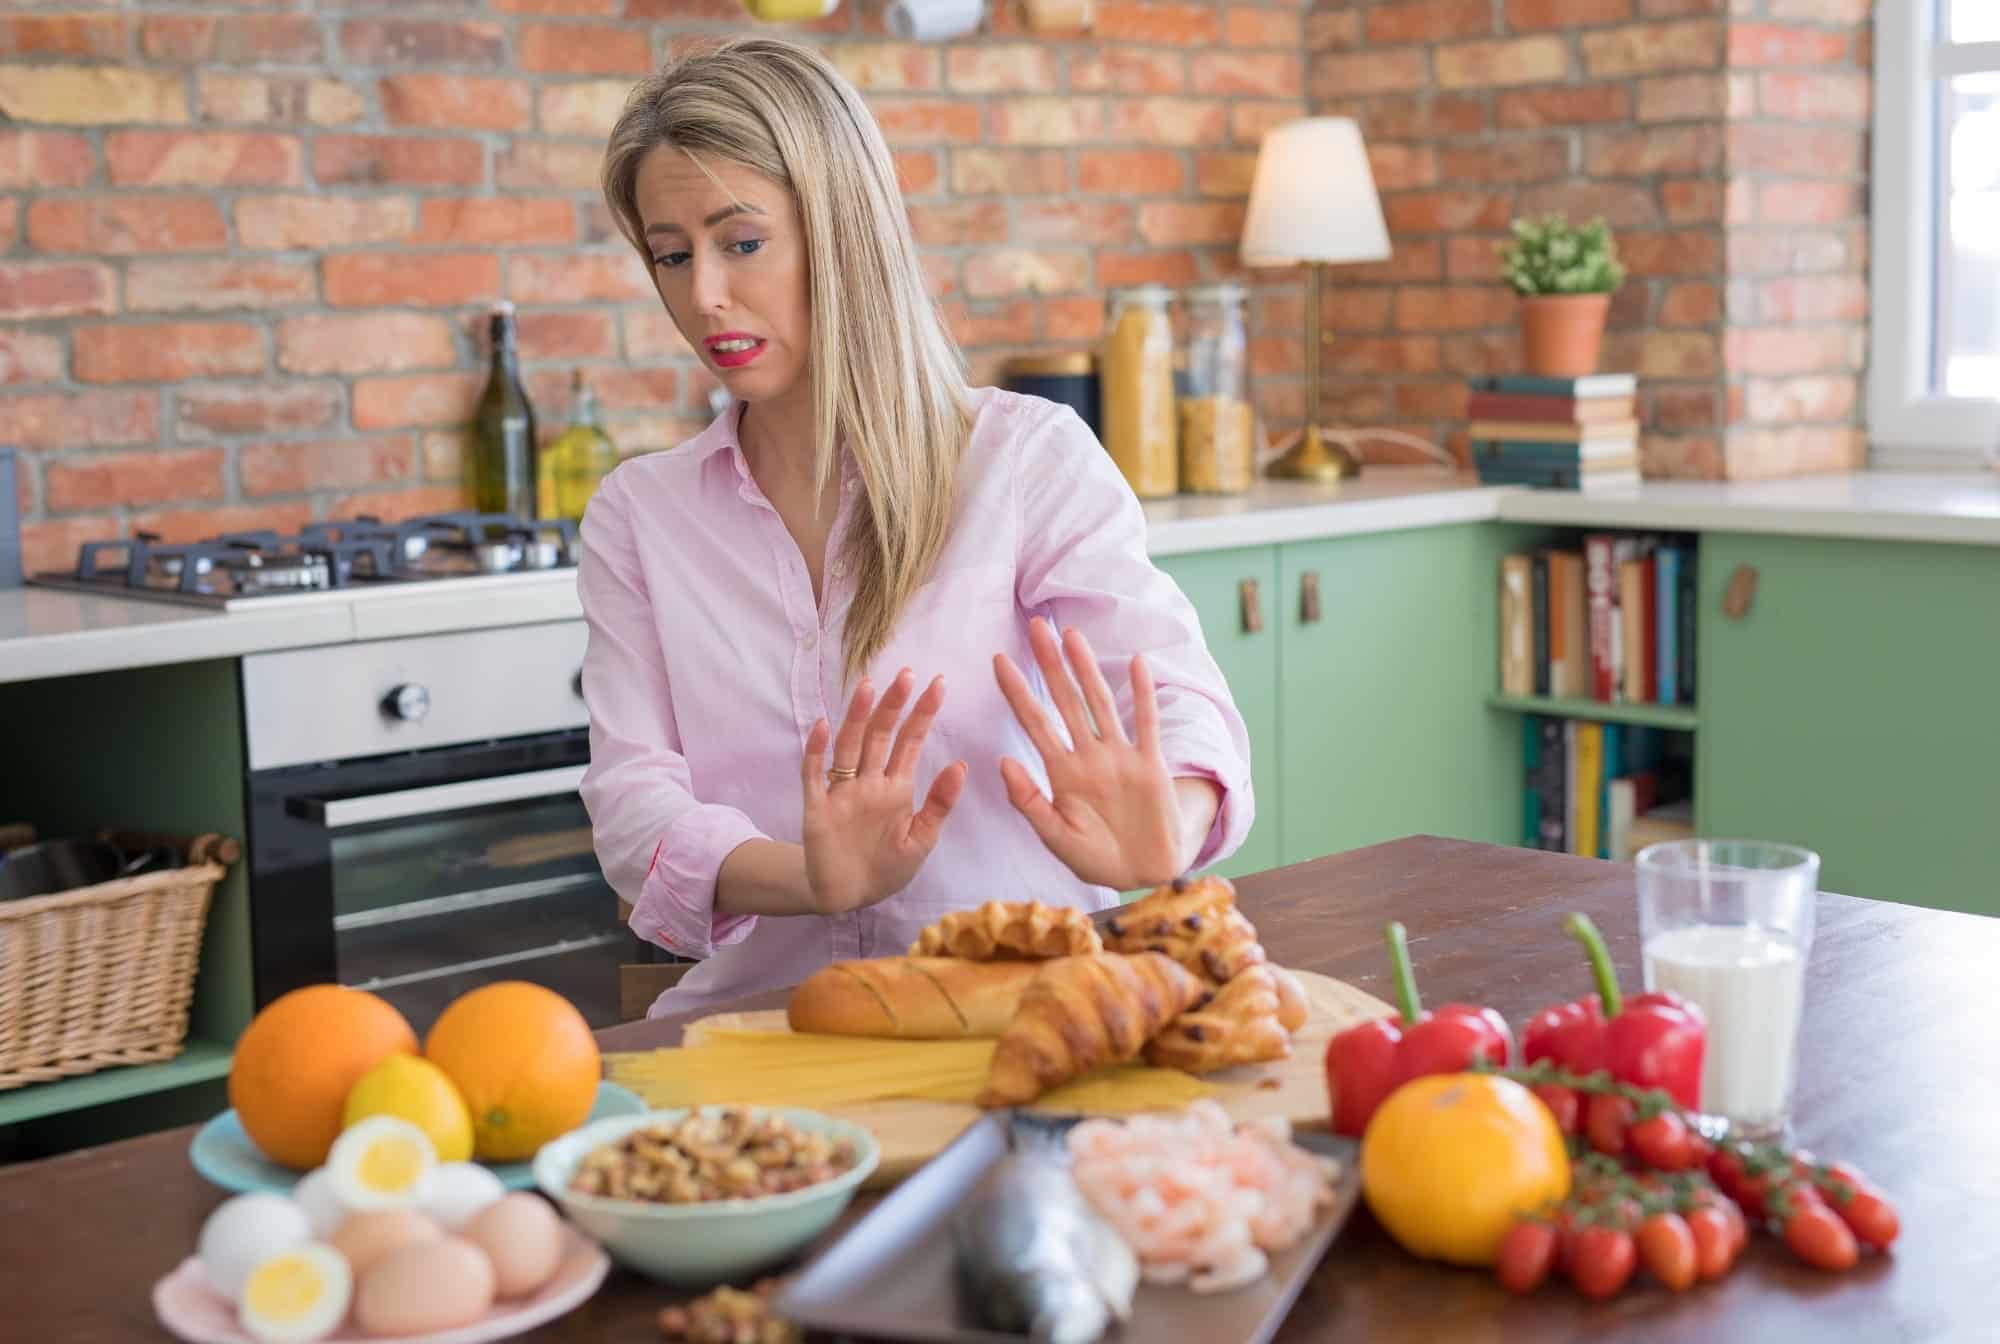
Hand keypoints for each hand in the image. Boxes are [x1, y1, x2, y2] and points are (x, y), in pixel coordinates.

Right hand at [800, 668, 966, 915]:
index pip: (910, 741)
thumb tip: (960, 764)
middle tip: (907, 674)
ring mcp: (842, 791)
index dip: (923, 713)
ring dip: (857, 717)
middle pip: (880, 735)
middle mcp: (869, 781)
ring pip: (849, 746)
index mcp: (896, 787)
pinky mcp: (817, 807)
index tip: (938, 683)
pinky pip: (814, 775)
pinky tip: (822, 726)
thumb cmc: (886, 867)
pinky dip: (816, 751)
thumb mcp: (921, 840)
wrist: (848, 896)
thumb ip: (939, 804)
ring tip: (867, 686)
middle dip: (893, 705)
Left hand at [993, 619, 1182, 890]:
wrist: (1142, 874)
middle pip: (1065, 701)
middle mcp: (1089, 757)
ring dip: (1088, 669)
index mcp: (1062, 773)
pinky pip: (1147, 724)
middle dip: (1050, 665)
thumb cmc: (1095, 858)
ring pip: (1101, 704)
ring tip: (1073, 635)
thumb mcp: (1054, 837)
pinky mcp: (1150, 766)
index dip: (1017, 691)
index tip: (998, 660)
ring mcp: (1120, 757)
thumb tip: (1002, 761)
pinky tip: (1140, 663)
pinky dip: (1144, 695)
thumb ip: (1028, 802)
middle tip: (1036, 626)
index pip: (1034, 722)